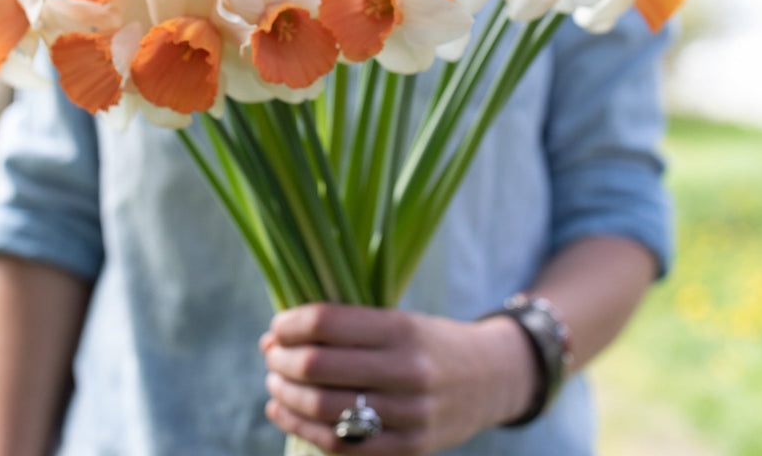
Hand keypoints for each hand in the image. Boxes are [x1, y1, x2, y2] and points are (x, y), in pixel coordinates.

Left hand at [259, 303, 536, 454]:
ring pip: (325, 409)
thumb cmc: (431, 342)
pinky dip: (302, 427)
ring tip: (275, 382)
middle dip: (282, 360)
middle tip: (270, 355)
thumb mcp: (400, 319)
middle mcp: (406, 370)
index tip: (276, 327)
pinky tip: (283, 411)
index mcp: (401, 328)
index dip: (290, 324)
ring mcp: (408, 414)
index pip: (328, 323)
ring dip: (287, 394)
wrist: (490, 377)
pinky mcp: (409, 448)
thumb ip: (349, 326)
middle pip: (319, 367)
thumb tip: (279, 334)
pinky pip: (342, 446)